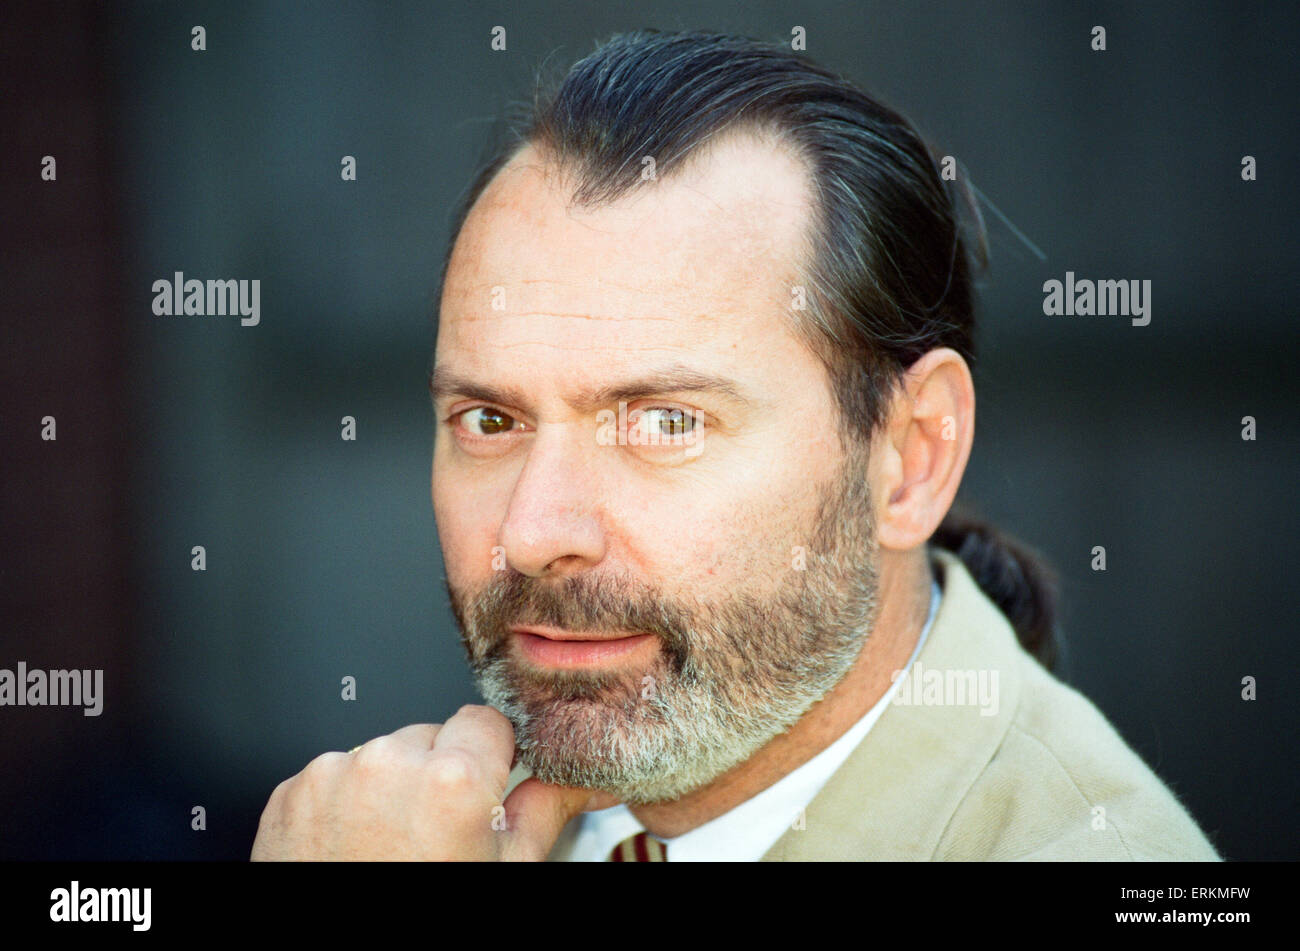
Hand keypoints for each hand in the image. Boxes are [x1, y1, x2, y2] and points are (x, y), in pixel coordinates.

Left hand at [250, 704, 616, 860]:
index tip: (486, 786)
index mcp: (452, 779)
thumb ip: (546, 809)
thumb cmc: (429, 928)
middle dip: (439, 772)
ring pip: (382, 753)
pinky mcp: (291, 792)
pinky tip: (356, 844)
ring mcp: (333, 775)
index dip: (491, 756)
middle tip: (439, 831)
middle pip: (432, 736)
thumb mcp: (504, 871)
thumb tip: (589, 782)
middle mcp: (388, 764)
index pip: (486, 720)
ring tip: (392, 844)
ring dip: (392, 785)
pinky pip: (336, 775)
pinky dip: (347, 801)